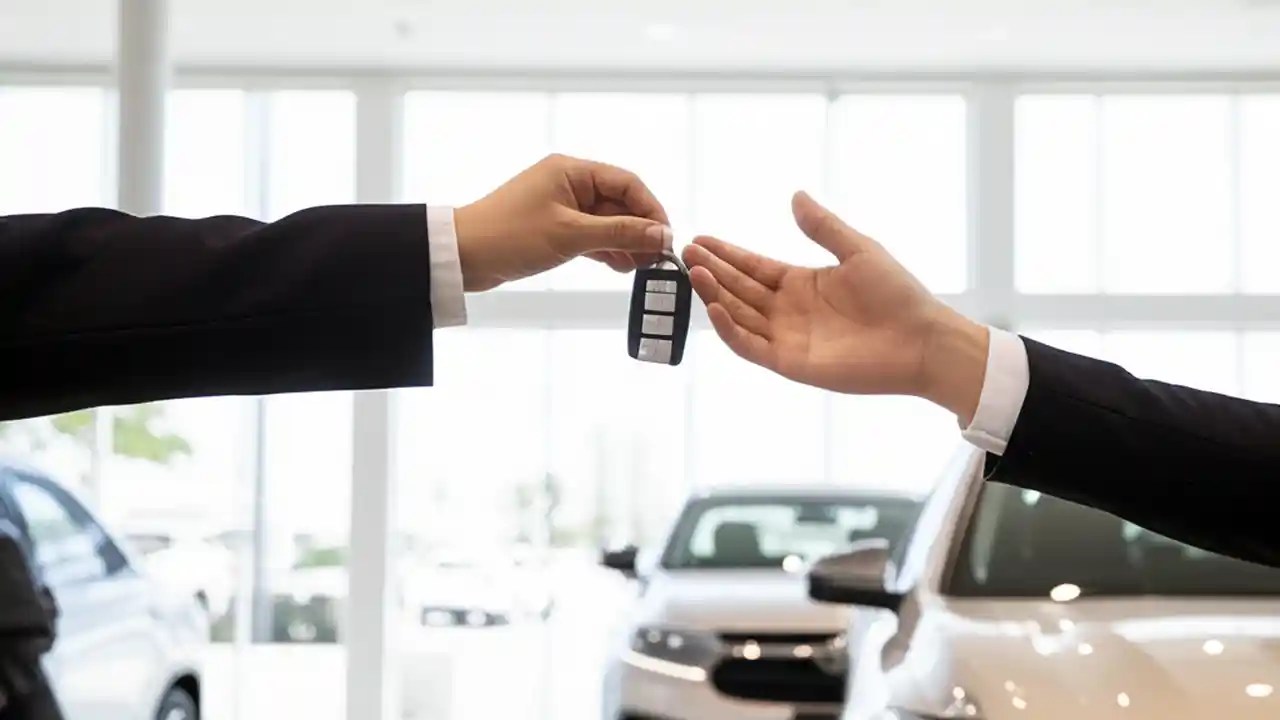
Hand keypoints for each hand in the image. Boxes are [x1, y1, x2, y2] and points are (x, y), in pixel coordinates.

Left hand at [454, 154, 673, 290]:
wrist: (461, 256)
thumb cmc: (509, 236)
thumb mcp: (570, 235)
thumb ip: (620, 233)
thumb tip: (662, 234)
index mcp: (571, 170)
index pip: (627, 183)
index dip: (651, 209)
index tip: (667, 237)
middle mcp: (568, 183)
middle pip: (619, 203)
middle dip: (641, 230)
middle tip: (659, 258)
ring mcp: (561, 206)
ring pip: (606, 222)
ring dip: (626, 242)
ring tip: (644, 268)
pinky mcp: (553, 228)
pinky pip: (590, 235)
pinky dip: (607, 249)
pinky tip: (621, 266)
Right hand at [682, 191, 989, 423]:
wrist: (922, 340)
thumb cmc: (898, 294)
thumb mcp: (858, 250)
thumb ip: (823, 227)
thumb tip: (796, 195)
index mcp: (801, 283)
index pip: (752, 266)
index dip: (726, 253)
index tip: (699, 238)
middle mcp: (787, 310)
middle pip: (738, 288)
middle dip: (712, 270)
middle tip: (685, 251)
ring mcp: (786, 337)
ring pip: (737, 315)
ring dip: (714, 294)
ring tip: (694, 271)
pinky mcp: (790, 363)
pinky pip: (750, 346)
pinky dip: (729, 329)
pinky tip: (715, 308)